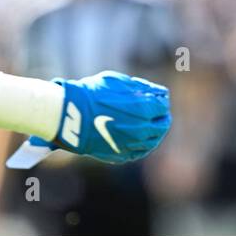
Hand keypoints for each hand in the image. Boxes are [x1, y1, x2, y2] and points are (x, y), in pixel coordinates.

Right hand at [7, 71, 170, 167]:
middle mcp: (142, 128)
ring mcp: (132, 144)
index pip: (163, 105)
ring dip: (155, 132)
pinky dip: (143, 146)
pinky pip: (139, 152)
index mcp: (144, 108)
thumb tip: (156, 93)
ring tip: (152, 127)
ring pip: (153, 140)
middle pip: (162, 124)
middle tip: (160, 113)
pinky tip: (140, 140)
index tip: (158, 98)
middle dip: (162, 117)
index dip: (161, 100)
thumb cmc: (93, 93)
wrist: (72, 114)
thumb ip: (140, 87)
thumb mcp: (118, 81)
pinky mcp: (121, 155)